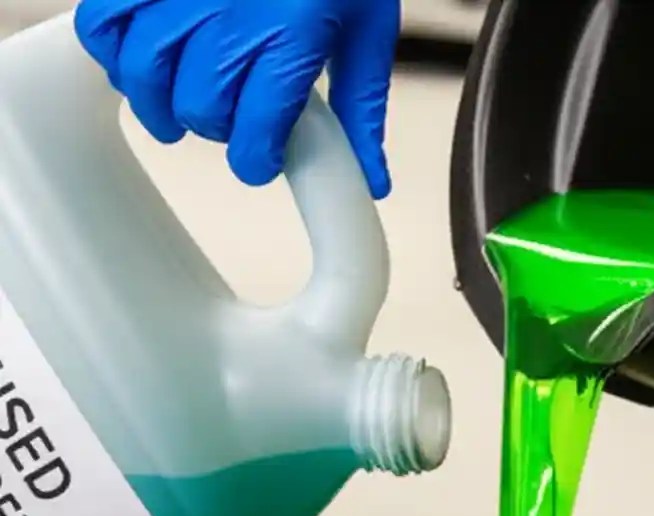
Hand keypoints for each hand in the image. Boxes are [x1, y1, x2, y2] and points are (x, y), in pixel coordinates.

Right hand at [74, 0, 399, 198]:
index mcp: (292, 32)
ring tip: (181, 113)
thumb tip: (369, 180)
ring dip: (161, 105)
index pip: (257, 128)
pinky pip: (103, 22)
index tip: (259, 162)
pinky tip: (143, 65)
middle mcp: (231, 9)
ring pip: (145, 73)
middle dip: (218, 129)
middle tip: (234, 122)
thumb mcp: (366, 32)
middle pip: (200, 106)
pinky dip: (114, 53)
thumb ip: (361, 108)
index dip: (256, 161)